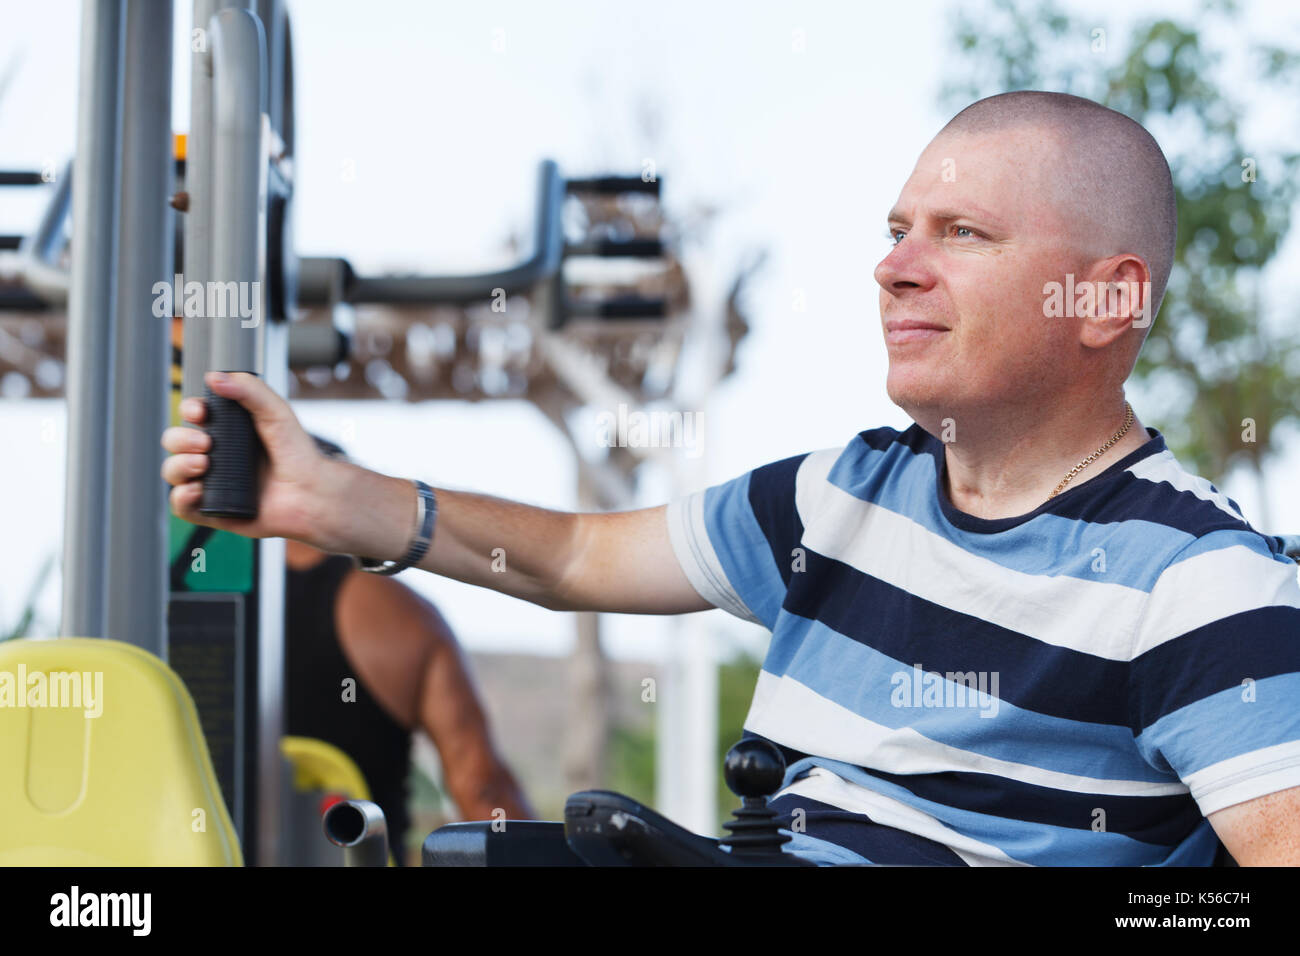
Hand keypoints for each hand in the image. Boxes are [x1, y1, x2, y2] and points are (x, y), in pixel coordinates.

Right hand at [161, 371, 336, 545]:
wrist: (310, 493)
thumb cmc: (297, 454)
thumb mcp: (277, 413)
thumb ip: (250, 390)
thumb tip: (215, 377)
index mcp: (227, 430)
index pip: (192, 416)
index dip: (190, 411)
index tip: (200, 412)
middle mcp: (215, 454)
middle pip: (175, 441)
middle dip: (181, 439)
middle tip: (205, 442)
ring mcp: (212, 482)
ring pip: (173, 472)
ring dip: (179, 465)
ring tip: (204, 464)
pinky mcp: (213, 509)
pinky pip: (182, 506)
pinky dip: (181, 498)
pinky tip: (197, 490)